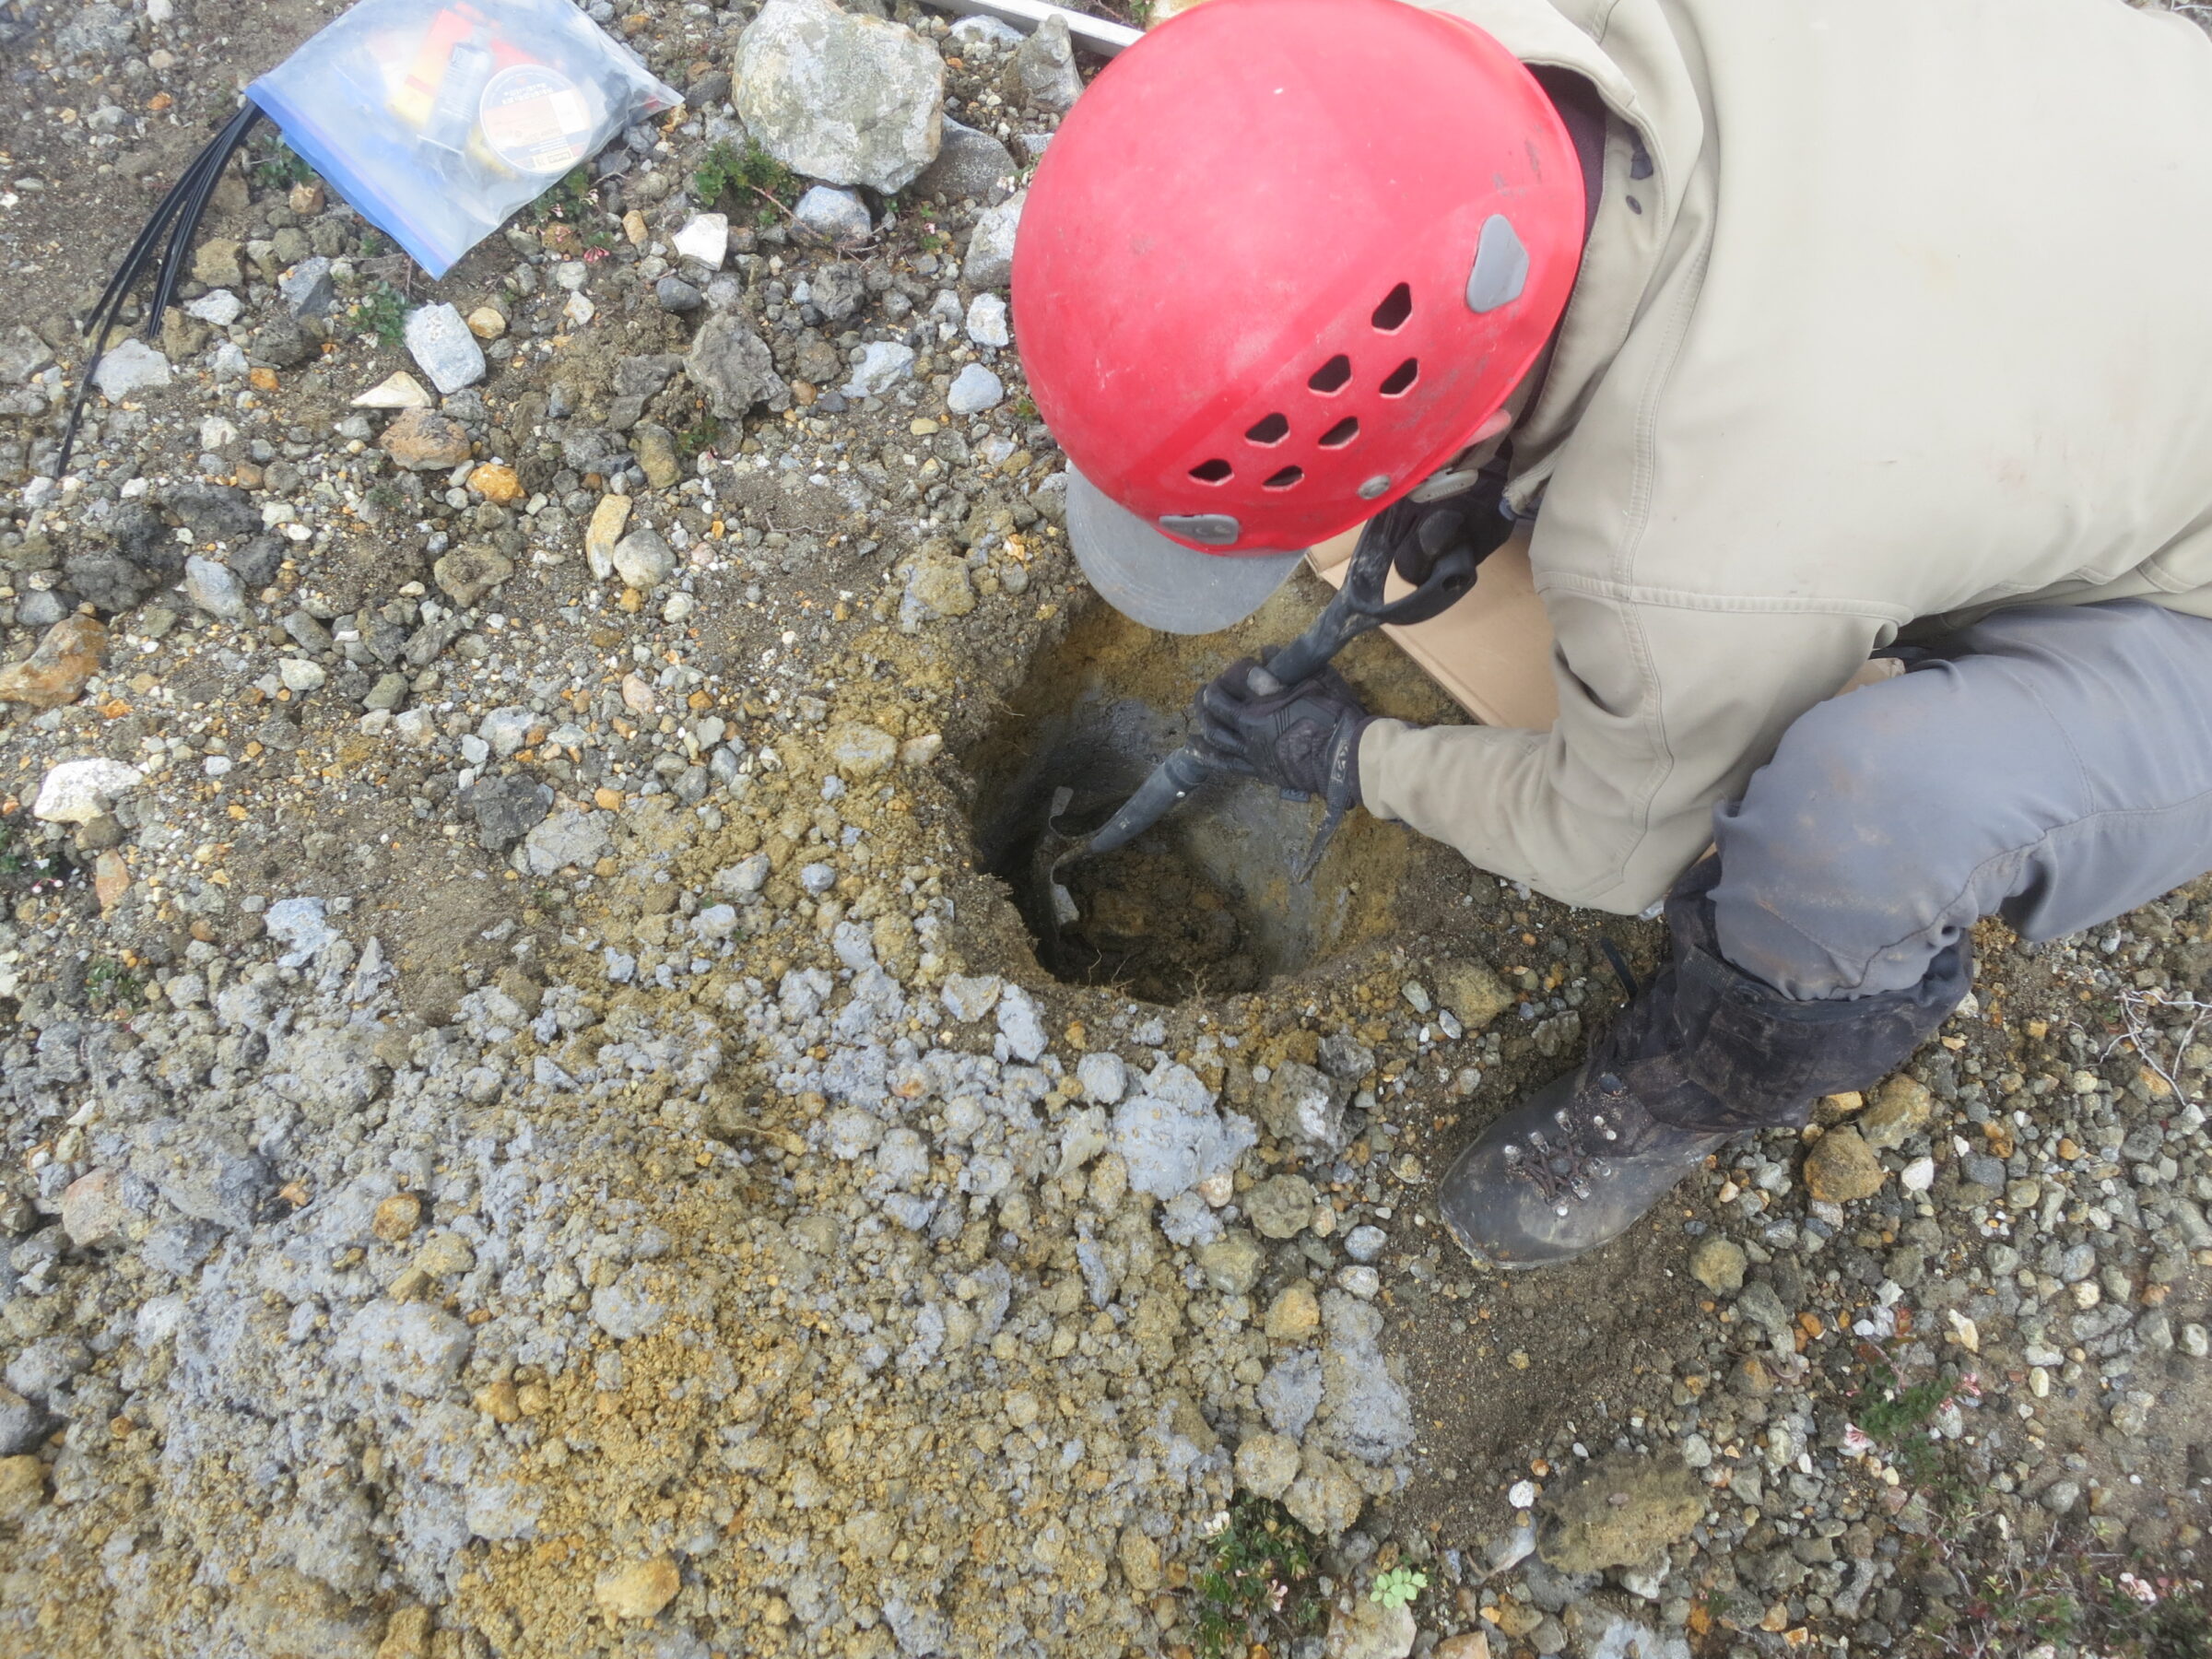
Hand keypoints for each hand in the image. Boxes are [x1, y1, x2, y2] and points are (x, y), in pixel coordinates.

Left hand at [1196, 654, 1369, 809]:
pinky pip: (1227, 764)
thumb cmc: (1334, 717)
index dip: (1231, 673)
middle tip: (1206, 688)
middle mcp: (1248, 733)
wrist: (1347, 759)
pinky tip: (1195, 748)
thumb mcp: (1314, 683)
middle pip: (1214, 711)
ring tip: (1200, 712)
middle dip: (1206, 697)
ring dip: (1204, 722)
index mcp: (1259, 710)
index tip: (1242, 666)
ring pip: (1216, 738)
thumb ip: (1285, 669)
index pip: (1230, 685)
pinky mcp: (1260, 771)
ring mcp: (1252, 754)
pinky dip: (1208, 755)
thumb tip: (1265, 653)